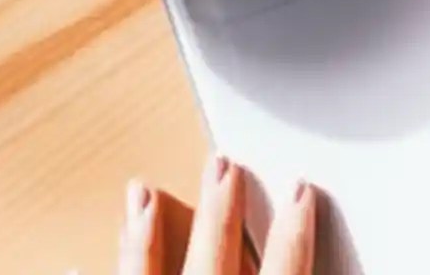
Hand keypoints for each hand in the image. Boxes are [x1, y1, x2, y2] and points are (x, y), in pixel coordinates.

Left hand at [116, 154, 315, 274]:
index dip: (295, 229)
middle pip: (216, 255)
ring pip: (155, 269)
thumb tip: (326, 265)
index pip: (284, 269)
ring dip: (151, 230)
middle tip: (224, 166)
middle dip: (221, 208)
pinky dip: (118, 259)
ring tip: (151, 189)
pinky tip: (102, 242)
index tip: (299, 191)